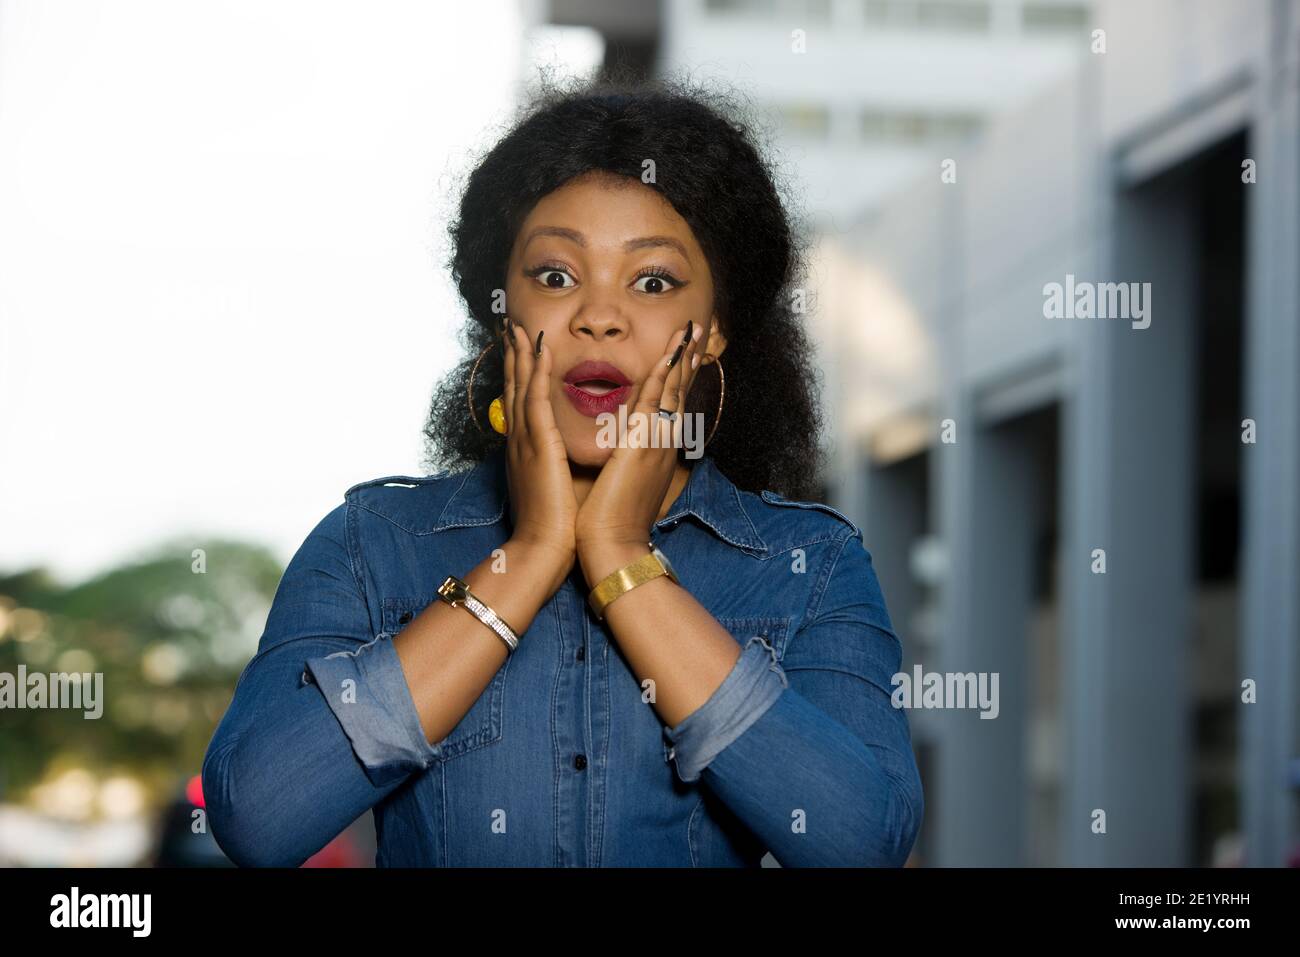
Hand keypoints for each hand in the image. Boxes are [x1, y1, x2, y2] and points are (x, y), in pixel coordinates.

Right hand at [501, 317, 577, 565]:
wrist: (543, 550)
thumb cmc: (554, 526)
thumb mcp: (553, 488)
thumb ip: (555, 466)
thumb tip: (563, 456)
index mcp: (527, 450)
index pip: (524, 402)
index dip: (522, 373)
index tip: (523, 349)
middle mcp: (521, 441)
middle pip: (516, 387)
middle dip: (515, 355)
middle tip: (512, 325)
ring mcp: (526, 441)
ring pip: (522, 386)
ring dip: (521, 353)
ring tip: (519, 325)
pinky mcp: (538, 446)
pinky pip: (536, 399)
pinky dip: (536, 372)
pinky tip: (539, 349)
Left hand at [575, 319, 703, 558]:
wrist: (614, 544)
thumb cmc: (614, 519)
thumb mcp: (625, 481)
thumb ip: (629, 457)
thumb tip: (624, 445)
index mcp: (657, 449)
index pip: (671, 404)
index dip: (680, 376)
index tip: (687, 351)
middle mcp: (663, 441)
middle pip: (680, 391)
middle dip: (690, 358)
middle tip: (700, 328)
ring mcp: (657, 441)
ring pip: (673, 390)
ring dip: (683, 357)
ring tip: (692, 329)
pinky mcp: (643, 443)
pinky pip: (656, 401)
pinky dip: (665, 375)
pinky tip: (672, 354)